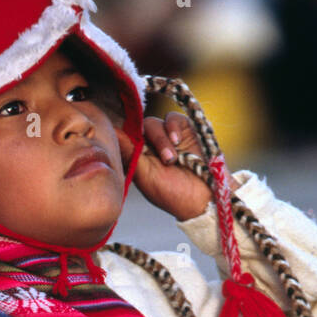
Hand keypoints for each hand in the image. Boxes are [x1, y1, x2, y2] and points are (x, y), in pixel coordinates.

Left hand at [117, 111, 237, 221]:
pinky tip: (178, 141)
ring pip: (154, 123)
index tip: (133, 145)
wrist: (204, 198)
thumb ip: (130, 153)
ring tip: (173, 158)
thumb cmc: (173, 194)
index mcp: (138, 157)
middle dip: (153, 142)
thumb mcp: (146, 176)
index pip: (125, 138)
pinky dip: (173, 127)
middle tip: (167, 160)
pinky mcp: (184, 129)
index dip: (126, 136)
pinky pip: (172, 118)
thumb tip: (112, 134)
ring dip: (163, 138)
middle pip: (140, 128)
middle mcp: (150, 145)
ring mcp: (167, 136)